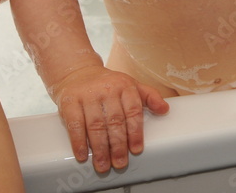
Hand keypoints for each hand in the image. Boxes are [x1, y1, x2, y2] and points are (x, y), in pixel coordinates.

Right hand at [51, 65, 169, 172]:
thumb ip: (149, 96)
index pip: (133, 111)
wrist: (77, 72)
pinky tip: (83, 155)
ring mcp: (87, 95)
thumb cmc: (107, 83)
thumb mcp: (131, 85)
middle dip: (118, 145)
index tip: (136, 149)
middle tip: (120, 162)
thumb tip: (165, 109)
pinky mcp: (69, 102)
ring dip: (100, 148)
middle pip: (114, 121)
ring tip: (103, 164)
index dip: (135, 132)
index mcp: (125, 86)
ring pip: (95, 125)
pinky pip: (75, 124)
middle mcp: (107, 89)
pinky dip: (79, 142)